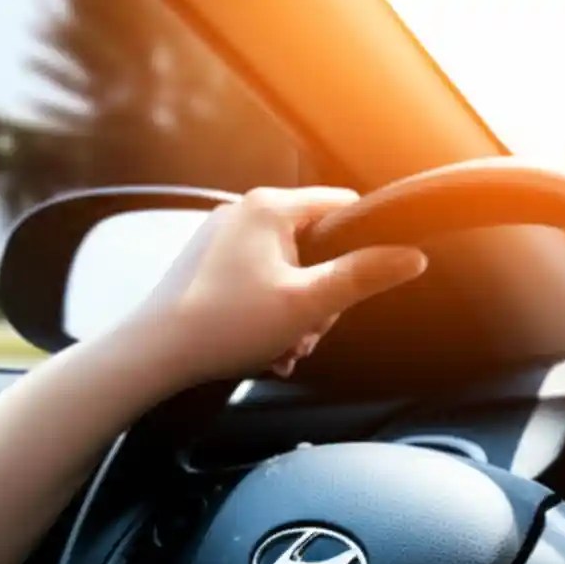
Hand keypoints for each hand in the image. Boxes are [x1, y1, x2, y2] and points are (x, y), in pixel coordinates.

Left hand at [128, 186, 426, 381]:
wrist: (152, 355)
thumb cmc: (223, 325)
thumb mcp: (309, 303)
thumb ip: (365, 276)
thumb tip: (412, 256)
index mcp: (269, 207)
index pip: (344, 207)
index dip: (362, 248)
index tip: (356, 287)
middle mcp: (243, 212)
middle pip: (318, 248)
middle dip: (322, 297)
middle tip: (308, 330)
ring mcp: (223, 239)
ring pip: (289, 272)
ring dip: (297, 314)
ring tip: (282, 345)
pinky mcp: (208, 266)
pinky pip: (259, 283)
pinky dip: (269, 314)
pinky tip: (264, 345)